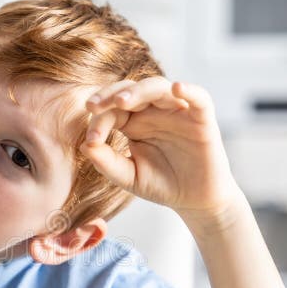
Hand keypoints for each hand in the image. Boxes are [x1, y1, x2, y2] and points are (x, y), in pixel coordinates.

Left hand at [80, 76, 242, 228]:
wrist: (194, 200)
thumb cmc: (160, 184)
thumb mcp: (128, 176)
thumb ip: (107, 162)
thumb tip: (84, 145)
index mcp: (133, 122)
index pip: (112, 111)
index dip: (99, 121)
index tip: (92, 139)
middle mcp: (154, 111)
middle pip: (130, 89)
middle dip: (110, 94)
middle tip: (93, 106)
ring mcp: (178, 111)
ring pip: (158, 87)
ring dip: (139, 91)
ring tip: (121, 101)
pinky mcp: (202, 118)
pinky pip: (198, 97)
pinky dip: (189, 90)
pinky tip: (177, 88)